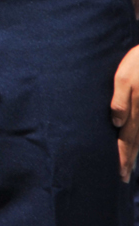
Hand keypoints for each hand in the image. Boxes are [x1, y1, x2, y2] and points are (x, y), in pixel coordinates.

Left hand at [114, 46, 138, 180]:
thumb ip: (120, 99)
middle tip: (121, 178)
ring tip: (128, 169)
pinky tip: (137, 147)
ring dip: (135, 154)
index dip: (122, 156)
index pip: (126, 139)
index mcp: (136, 109)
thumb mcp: (125, 75)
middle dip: (128, 160)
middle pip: (135, 143)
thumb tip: (116, 122)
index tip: (118, 173)